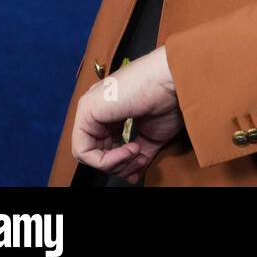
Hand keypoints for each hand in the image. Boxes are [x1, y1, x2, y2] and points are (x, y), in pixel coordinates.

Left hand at [71, 46, 182, 183]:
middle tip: (139, 159)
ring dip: (113, 163)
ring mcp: (90, 108)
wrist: (173, 80)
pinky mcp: (86, 110)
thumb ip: (139, 156)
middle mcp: (97, 109)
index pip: (104, 146)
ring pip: (87, 154)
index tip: (140, 161)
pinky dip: (105, 159)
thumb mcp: (152, 136)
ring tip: (136, 153)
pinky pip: (83, 149)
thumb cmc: (168, 100)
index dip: (120, 161)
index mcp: (111, 111)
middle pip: (95, 152)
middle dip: (117, 165)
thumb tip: (132, 177)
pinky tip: (128, 149)